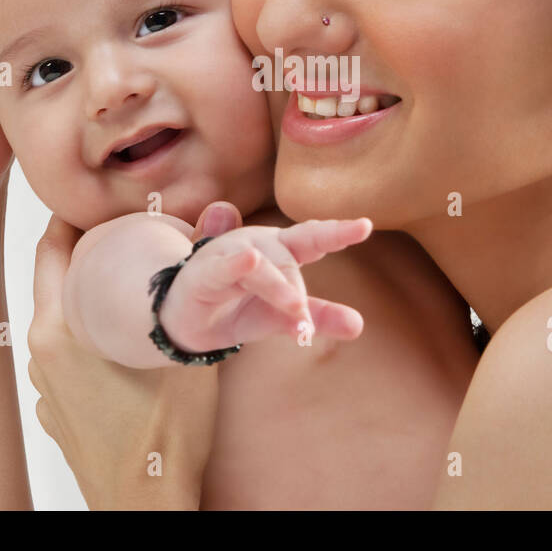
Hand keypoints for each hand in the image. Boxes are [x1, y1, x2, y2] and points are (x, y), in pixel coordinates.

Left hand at [27, 202, 236, 508]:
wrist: (147, 504)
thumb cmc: (164, 436)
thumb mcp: (187, 344)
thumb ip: (195, 277)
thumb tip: (218, 218)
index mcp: (58, 329)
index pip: (50, 248)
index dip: (74, 217)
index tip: (105, 204)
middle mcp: (41, 352)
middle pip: (55, 280)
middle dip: (88, 252)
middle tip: (128, 236)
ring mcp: (44, 385)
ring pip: (62, 319)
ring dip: (89, 296)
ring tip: (131, 285)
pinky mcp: (57, 409)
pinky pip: (67, 356)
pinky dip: (91, 337)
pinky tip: (127, 341)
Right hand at [159, 219, 369, 353]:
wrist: (185, 322)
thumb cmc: (237, 308)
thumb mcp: (282, 316)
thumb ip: (317, 317)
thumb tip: (359, 325)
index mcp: (279, 251)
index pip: (312, 237)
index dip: (337, 231)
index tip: (366, 225)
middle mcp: (256, 245)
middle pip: (287, 255)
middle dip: (297, 289)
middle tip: (305, 323)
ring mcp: (228, 256)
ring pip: (260, 263)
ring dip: (278, 287)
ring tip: (295, 310)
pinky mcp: (203, 274)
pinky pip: (222, 267)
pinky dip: (234, 264)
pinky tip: (247, 262)